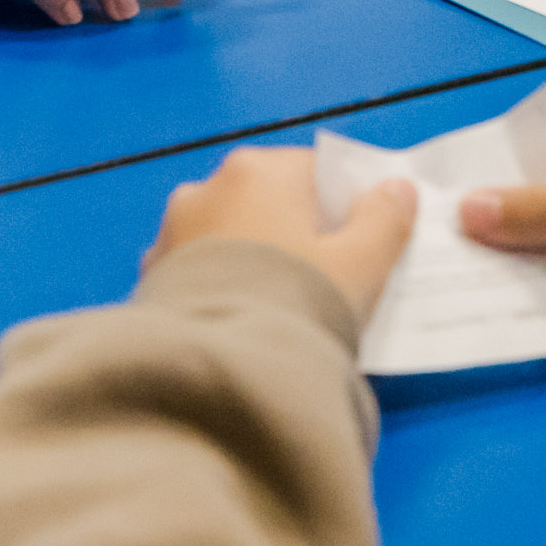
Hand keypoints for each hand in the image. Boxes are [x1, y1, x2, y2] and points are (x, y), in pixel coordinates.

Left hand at [147, 147, 418, 321]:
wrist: (218, 374)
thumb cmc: (298, 305)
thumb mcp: (362, 264)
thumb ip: (385, 218)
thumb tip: (395, 190)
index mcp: (259, 171)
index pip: (316, 173)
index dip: (345, 208)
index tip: (361, 246)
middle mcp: (206, 188)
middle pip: (269, 202)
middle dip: (295, 234)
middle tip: (326, 282)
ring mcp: (171, 233)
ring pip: (231, 237)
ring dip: (253, 260)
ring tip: (281, 306)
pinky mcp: (150, 277)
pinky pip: (200, 273)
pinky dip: (222, 288)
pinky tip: (243, 320)